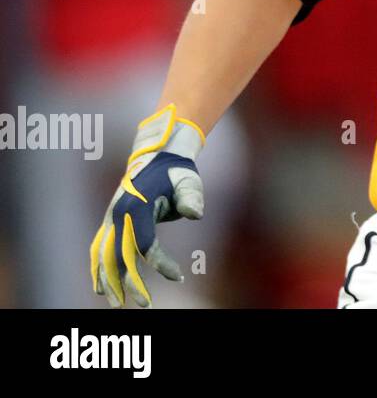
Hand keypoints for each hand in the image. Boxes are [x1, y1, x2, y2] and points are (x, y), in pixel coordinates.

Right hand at [90, 104, 205, 307]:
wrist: (157, 155)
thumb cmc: (177, 172)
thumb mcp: (188, 182)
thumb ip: (191, 197)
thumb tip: (195, 213)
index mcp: (137, 206)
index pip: (145, 244)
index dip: (160, 263)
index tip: (179, 276)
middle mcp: (118, 214)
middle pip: (119, 256)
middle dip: (130, 283)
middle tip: (146, 305)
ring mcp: (110, 218)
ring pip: (103, 256)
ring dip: (108, 281)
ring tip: (117, 304)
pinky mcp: (109, 222)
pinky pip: (99, 249)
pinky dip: (97, 269)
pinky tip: (100, 288)